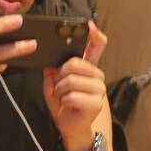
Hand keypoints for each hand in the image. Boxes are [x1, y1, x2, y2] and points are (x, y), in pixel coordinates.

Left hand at [43, 20, 107, 150]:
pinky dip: (63, 101)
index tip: (87, 25)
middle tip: (58, 85)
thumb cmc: (62, 102)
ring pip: (71, 80)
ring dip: (59, 90)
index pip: (97, 46)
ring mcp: (99, 89)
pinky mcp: (96, 103)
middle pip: (75, 63)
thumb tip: (52, 57)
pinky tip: (67, 105)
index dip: (93, 34)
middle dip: (59, 75)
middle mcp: (96, 75)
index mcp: (88, 67)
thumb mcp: (53, 81)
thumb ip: (53, 68)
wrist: (69, 125)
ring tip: (62, 96)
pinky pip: (72, 96)